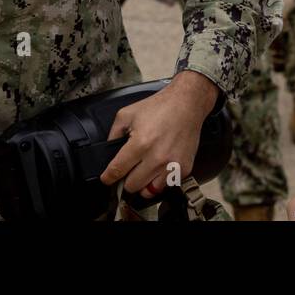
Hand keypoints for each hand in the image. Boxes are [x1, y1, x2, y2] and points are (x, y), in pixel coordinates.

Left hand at [99, 71, 217, 196]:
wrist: (187, 103)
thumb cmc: (161, 107)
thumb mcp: (127, 114)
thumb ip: (113, 134)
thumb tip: (108, 152)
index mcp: (140, 143)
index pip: (117, 171)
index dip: (108, 177)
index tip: (107, 178)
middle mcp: (157, 158)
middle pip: (132, 186)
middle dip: (127, 178)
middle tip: (130, 168)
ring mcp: (172, 165)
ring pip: (149, 191)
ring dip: (144, 182)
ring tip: (146, 169)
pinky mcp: (184, 168)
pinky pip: (166, 185)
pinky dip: (160, 179)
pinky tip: (160, 166)